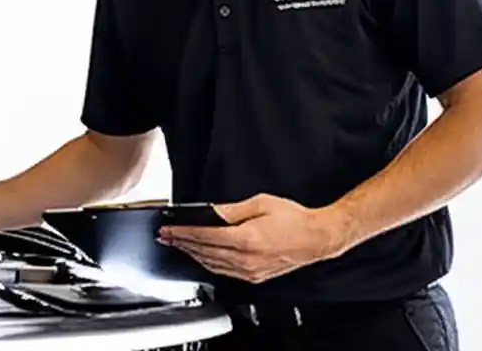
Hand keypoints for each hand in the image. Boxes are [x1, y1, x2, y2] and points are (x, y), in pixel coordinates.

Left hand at [158, 193, 341, 283]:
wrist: (316, 238)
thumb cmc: (294, 219)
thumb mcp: (260, 204)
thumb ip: (231, 210)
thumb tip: (210, 213)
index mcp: (245, 239)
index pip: (204, 237)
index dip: (183, 233)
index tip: (169, 229)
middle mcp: (245, 259)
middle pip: (204, 252)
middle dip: (182, 244)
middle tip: (166, 237)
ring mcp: (249, 271)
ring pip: (211, 265)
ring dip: (192, 255)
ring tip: (179, 245)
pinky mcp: (254, 277)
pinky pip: (223, 272)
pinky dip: (208, 264)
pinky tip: (202, 258)